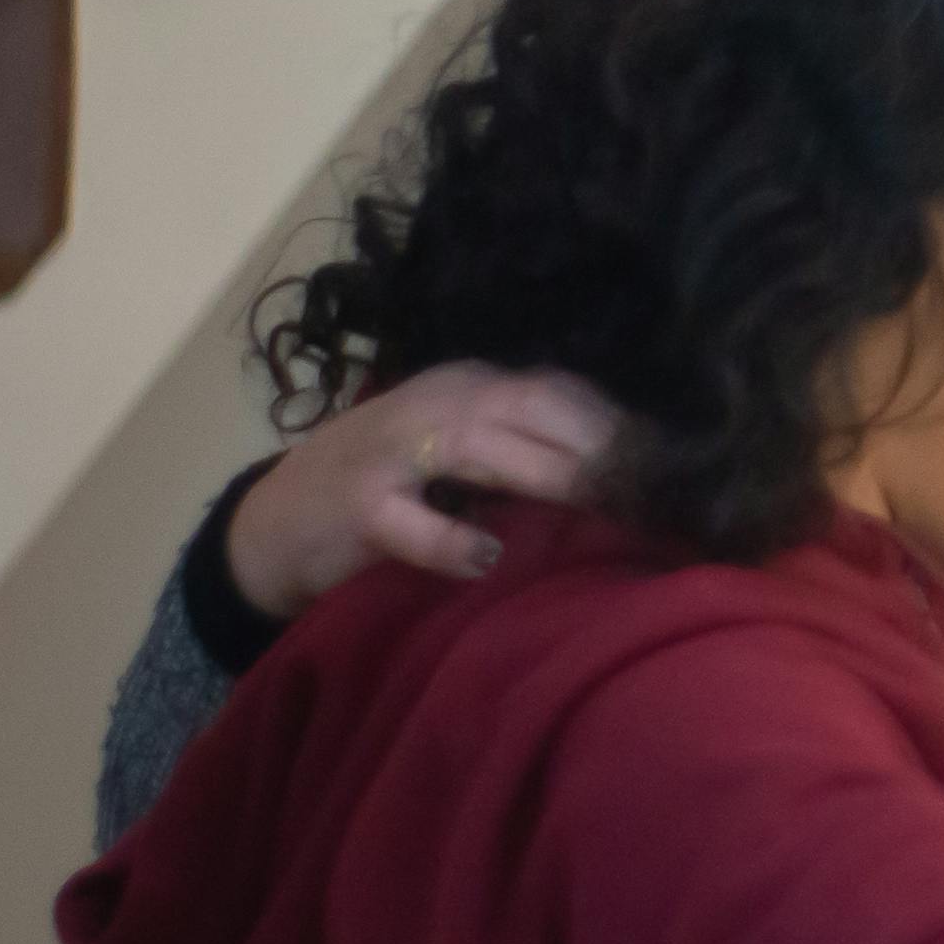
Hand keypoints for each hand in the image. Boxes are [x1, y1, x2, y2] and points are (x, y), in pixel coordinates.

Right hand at [228, 364, 618, 611]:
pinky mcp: (357, 507)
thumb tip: (626, 470)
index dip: (616, 423)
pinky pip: (414, 523)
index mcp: (463, 385)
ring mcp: (390, 451)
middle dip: (599, 446)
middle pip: (533, 409)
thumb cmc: (384, 492)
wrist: (272, 527)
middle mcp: (432, 404)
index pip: (555, 390)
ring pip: (484, 449)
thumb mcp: (457, 452)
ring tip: (601, 507)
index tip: (672, 458)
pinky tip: (489, 559)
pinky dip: (454, 541)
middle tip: (653, 489)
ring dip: (549, 477)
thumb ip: (524, 448)